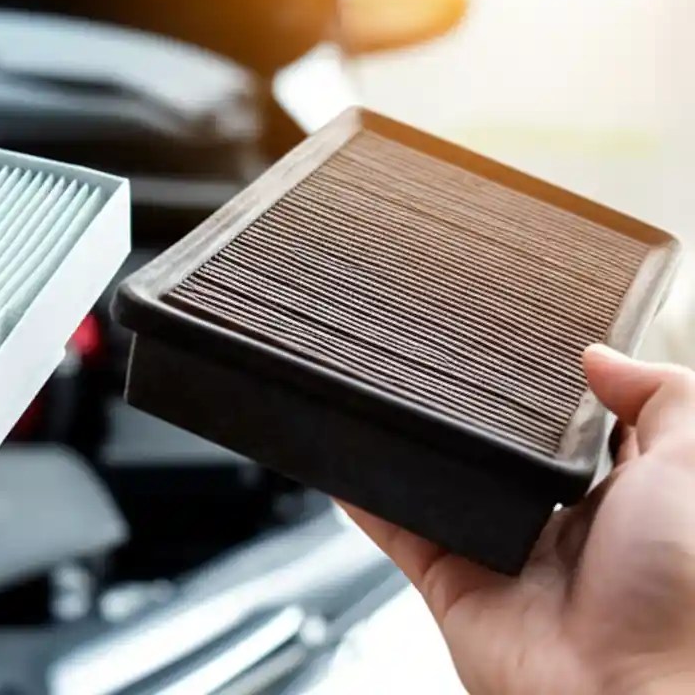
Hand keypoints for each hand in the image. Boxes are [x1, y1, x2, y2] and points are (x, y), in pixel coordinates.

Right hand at [342, 345, 694, 693]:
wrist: (628, 689)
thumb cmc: (682, 596)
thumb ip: (664, 396)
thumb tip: (602, 357)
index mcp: (626, 496)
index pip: (581, 428)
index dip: (557, 389)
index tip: (525, 347)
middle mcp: (560, 524)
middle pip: (502, 452)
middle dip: (476, 415)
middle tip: (449, 367)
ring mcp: (500, 552)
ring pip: (443, 485)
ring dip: (415, 450)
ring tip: (393, 397)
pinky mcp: (449, 581)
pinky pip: (397, 529)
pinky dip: (366, 495)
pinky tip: (347, 456)